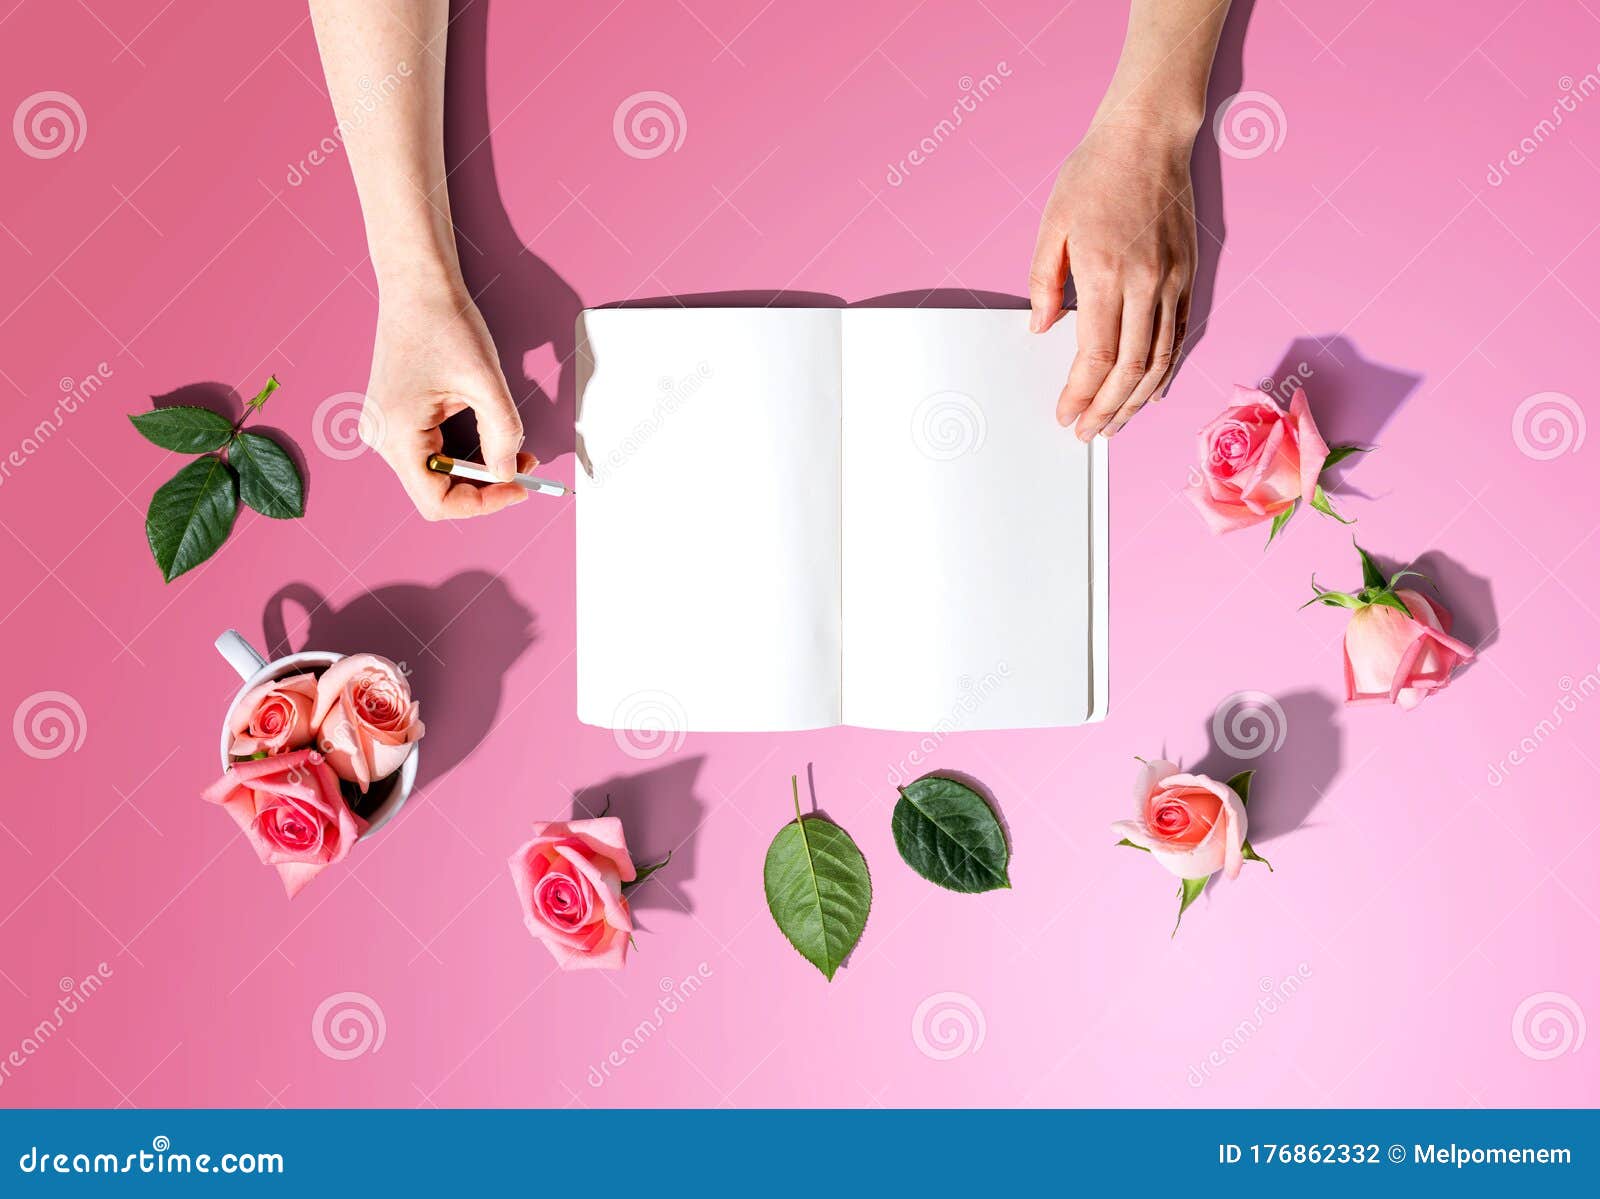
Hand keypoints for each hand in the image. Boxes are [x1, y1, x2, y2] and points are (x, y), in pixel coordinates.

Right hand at [362, 280, 533, 519]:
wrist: (418, 285)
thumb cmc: (443, 322)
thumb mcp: (486, 382)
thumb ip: (503, 433)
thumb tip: (509, 473)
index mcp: (396, 433)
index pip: (437, 501)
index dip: (482, 503)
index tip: (519, 488)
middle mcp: (381, 438)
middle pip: (436, 491)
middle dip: (484, 485)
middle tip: (525, 466)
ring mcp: (384, 429)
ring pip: (435, 474)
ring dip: (476, 469)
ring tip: (511, 449)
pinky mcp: (394, 419)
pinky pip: (430, 453)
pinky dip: (463, 453)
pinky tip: (487, 436)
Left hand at [1029, 119, 1197, 439]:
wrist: (1148, 135)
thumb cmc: (1094, 174)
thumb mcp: (1052, 225)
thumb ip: (1044, 282)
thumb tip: (1043, 330)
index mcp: (1107, 272)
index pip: (1096, 356)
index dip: (1081, 394)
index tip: (1066, 414)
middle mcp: (1147, 282)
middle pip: (1130, 369)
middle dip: (1107, 409)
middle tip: (1088, 433)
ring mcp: (1173, 280)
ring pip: (1160, 359)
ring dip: (1136, 400)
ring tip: (1115, 423)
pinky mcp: (1189, 274)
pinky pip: (1179, 336)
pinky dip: (1165, 370)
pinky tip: (1149, 392)